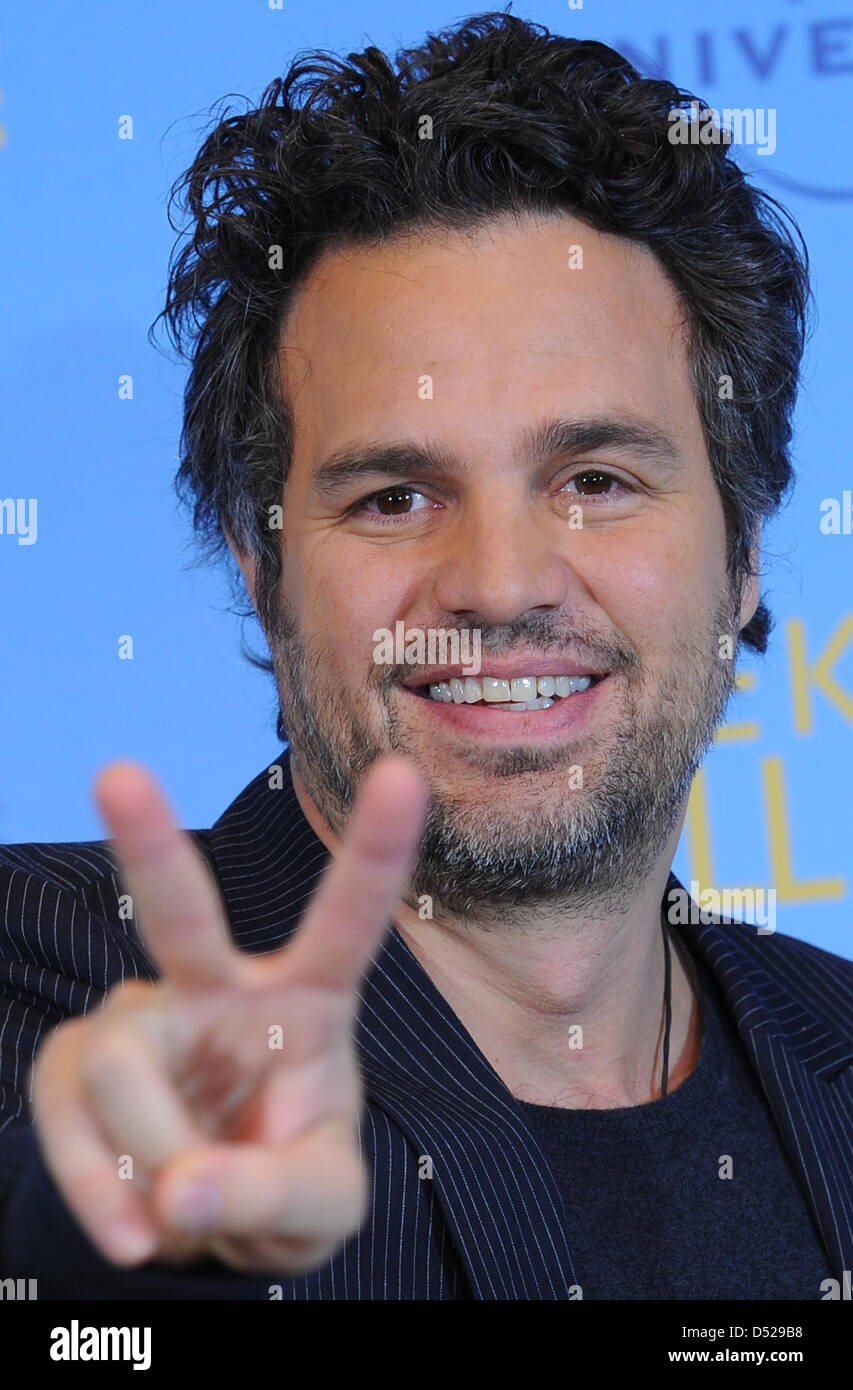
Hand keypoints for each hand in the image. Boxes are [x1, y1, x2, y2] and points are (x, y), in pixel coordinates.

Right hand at [30, 755, 427, 1274]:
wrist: (210, 1216)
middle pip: (182, 916)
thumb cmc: (288, 1180)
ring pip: (122, 1065)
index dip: (374, 852)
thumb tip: (179, 1190)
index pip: (347, 921)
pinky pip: (69, 1120)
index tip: (400, 773)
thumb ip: (273, 1196)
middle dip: (147, 845)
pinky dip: (98, 1192)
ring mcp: (141, 1021)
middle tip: (118, 774)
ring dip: (154, 1154)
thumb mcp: (321, 1205)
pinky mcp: (73, 1065)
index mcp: (309, 1000)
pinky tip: (136, 1234)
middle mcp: (220, 989)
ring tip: (182, 1215)